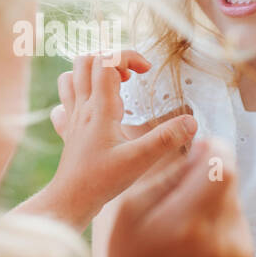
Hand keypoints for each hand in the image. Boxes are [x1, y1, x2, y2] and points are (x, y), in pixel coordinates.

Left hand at [46, 51, 197, 228]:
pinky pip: (64, 102)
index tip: (146, 71)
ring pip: (70, 77)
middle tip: (131, 77)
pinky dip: (76, 96)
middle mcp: (82, 107)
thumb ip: (166, 139)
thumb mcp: (140, 160)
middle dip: (111, 59)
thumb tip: (191, 122)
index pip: (107, 60)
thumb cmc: (101, 181)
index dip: (128, 56)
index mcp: (100, 108)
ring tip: (113, 86)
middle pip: (86, 61)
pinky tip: (90, 109)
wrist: (70, 200)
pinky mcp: (68, 132)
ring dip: (91, 73)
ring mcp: (72, 118)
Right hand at [103, 137, 253, 256]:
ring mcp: (236, 250)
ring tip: (184, 217)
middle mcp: (218, 239)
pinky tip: (196, 233)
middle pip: (230, 179)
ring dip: (213, 195)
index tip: (196, 152)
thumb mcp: (133, 205)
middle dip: (209, 173)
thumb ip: (172, 174)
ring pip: (234, 195)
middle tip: (179, 191)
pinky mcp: (244, 255)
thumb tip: (208, 146)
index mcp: (185, 224)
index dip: (214, 151)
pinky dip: (218, 214)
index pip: (223, 170)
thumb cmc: (131, 250)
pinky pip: (236, 214)